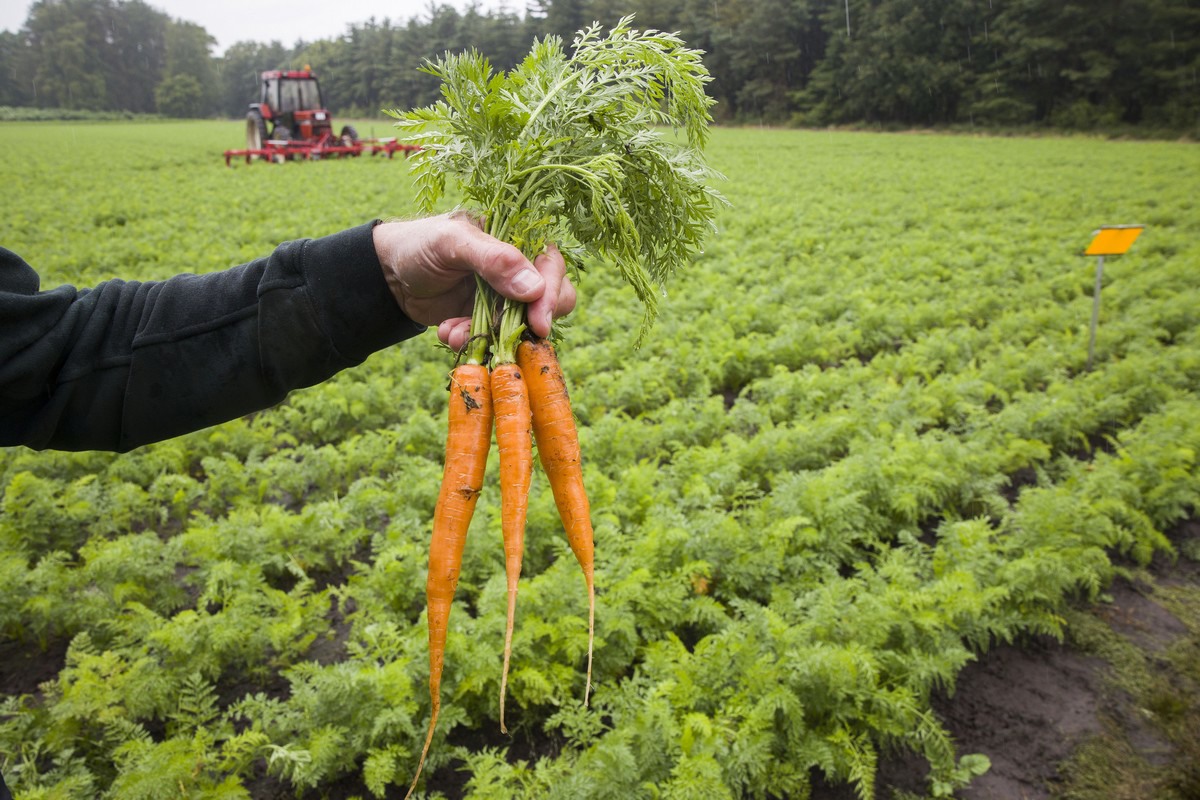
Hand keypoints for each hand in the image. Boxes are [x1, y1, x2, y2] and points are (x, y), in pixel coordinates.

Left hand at [373, 213, 575, 351]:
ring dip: (492, 337)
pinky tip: (447, 333)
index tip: (538, 323)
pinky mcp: (487, 320)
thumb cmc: (419, 244)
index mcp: (517, 239)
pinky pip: (495, 339)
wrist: (385, 275)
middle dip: (526, 324)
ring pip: (522, 326)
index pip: (552, 267)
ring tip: (456, 332)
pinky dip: (473, 342)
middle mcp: (518, 269)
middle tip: (506, 340)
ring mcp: (504, 298)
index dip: (551, 295)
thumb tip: (535, 289)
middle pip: (550, 300)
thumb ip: (494, 260)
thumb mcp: (453, 242)